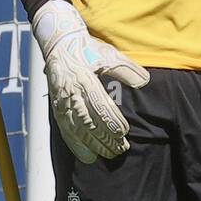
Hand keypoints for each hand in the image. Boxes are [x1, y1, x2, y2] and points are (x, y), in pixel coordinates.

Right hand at [31, 0, 149, 162]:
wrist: (60, 43)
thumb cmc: (87, 49)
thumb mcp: (108, 54)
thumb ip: (126, 69)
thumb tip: (144, 82)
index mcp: (84, 78)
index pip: (99, 106)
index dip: (112, 122)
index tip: (124, 133)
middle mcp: (71, 92)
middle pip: (88, 122)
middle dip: (105, 138)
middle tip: (121, 148)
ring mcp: (61, 102)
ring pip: (77, 130)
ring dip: (94, 145)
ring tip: (110, 154)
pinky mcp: (56, 109)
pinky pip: (66, 132)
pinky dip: (77, 146)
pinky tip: (89, 156)